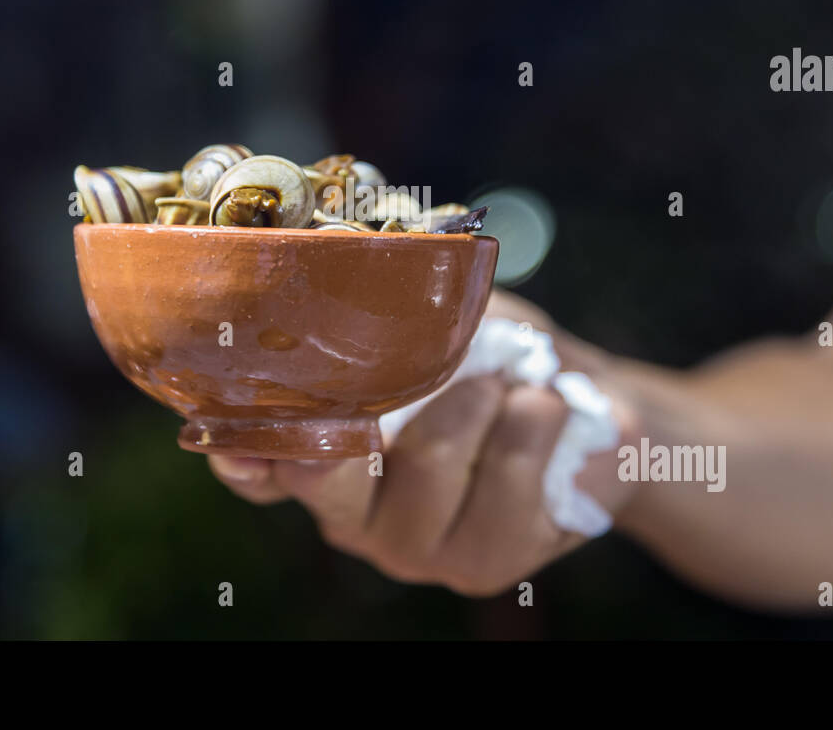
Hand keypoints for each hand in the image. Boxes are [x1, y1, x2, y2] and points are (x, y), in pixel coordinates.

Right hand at [207, 291, 638, 595]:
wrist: (593, 407)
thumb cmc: (498, 357)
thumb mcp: (436, 320)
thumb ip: (380, 315)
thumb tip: (342, 271)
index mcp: (326, 454)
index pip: (259, 467)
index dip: (243, 451)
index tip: (239, 433)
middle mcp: (357, 512)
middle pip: (325, 482)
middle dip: (361, 423)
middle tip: (404, 390)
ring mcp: (417, 545)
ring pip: (427, 465)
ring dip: (477, 399)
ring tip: (504, 385)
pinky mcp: (483, 561)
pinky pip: (504, 476)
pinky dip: (530, 420)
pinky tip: (540, 409)